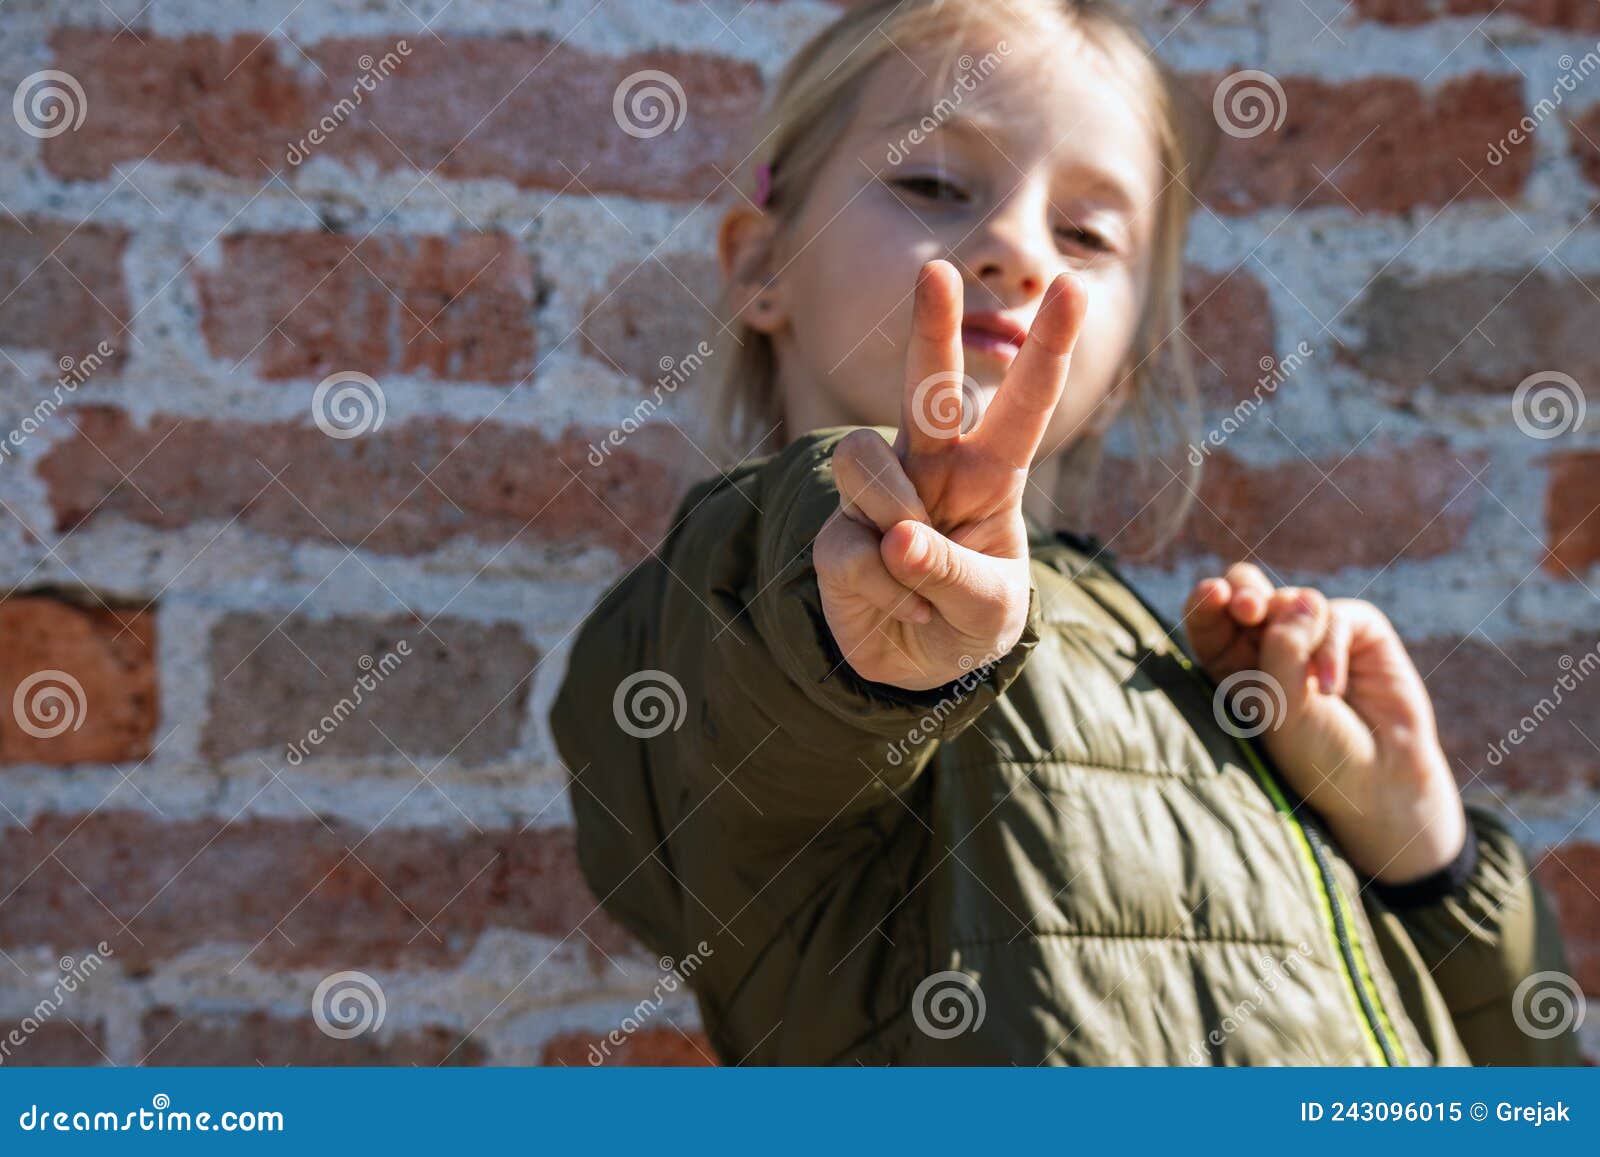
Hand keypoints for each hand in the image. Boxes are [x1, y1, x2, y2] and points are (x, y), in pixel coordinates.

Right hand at [815, 259, 1086, 690]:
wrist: (914, 667)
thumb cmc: (971, 619)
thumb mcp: (990, 610)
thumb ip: (955, 576)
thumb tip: (896, 539)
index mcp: (991, 473)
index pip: (1024, 404)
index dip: (1047, 348)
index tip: (1072, 288)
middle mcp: (930, 466)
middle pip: (926, 387)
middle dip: (931, 328)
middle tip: (937, 272)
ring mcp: (878, 494)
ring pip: (863, 461)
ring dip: (893, 519)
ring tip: (916, 575)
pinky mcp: (836, 533)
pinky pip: (850, 547)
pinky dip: (880, 591)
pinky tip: (896, 603)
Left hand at [1183, 563, 1466, 883]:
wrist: (1377, 781)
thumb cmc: (1314, 752)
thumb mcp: (1278, 704)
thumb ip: (1279, 647)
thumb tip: (1304, 598)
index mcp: (1233, 662)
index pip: (1210, 617)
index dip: (1207, 600)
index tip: (1212, 594)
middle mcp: (1270, 642)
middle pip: (1246, 587)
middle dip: (1244, 590)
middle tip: (1247, 607)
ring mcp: (1313, 634)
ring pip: (1293, 599)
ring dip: (1299, 637)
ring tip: (1315, 691)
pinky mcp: (1358, 632)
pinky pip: (1336, 616)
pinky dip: (1331, 649)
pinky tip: (1333, 689)